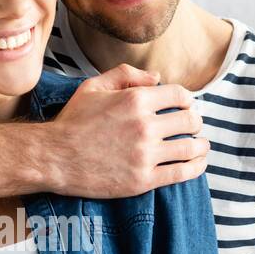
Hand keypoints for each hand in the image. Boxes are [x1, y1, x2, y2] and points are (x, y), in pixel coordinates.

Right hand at [51, 64, 208, 196]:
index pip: (179, 95)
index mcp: (135, 99)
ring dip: (201, 145)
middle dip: (195, 122)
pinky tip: (198, 163)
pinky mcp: (143, 179)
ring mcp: (145, 154)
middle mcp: (144, 125)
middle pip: (190, 120)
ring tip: (201, 146)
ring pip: (191, 147)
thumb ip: (126, 74)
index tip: (186, 106)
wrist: (53, 157)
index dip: (187, 100)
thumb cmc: (72, 122)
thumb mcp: (93, 86)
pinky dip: (196, 167)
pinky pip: (182, 172)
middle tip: (192, 127)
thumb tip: (157, 78)